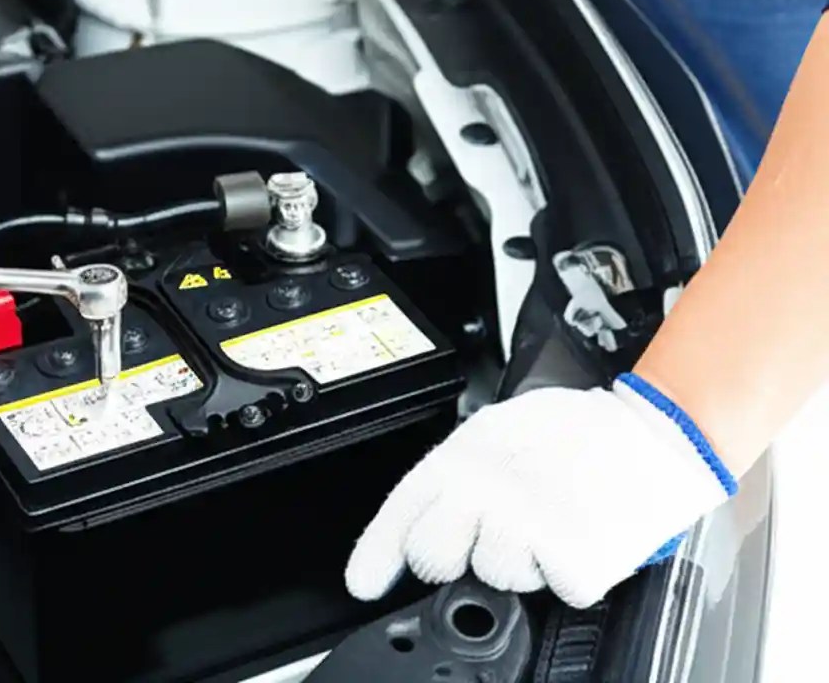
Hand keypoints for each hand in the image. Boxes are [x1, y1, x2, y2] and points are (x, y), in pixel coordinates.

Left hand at [344, 376, 736, 608]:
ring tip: (551, 523)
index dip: (375, 557)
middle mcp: (484, 490)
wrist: (656, 430)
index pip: (399, 514)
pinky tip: (581, 537)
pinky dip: (570, 574)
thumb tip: (423, 514)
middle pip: (433, 558)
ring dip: (523, 563)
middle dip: (456, 558)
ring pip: (495, 577)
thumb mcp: (500, 430)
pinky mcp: (570, 555)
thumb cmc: (580, 430)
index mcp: (462, 456)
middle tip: (494, 534)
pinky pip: (553, 590)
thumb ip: (459, 470)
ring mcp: (525, 525)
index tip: (364, 584)